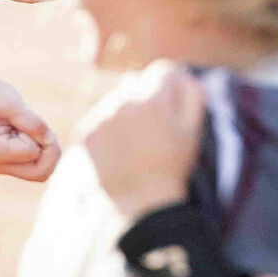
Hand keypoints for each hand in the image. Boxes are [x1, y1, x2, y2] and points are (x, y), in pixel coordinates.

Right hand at [0, 70, 59, 180]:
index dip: (41, 136)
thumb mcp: (13, 104)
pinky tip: (28, 134)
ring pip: (40, 171)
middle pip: (40, 173)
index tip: (27, 119)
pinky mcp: (10, 163)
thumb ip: (33, 124)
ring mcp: (3, 166)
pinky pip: (36, 165)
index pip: (34, 153)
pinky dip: (40, 149)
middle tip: (41, 128)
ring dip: (45, 150)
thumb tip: (49, 142)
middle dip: (50, 150)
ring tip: (30, 129)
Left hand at [82, 62, 204, 219]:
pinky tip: (118, 152)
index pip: (164, 72)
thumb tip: (182, 74)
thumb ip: (192, 94)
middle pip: (137, 84)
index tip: (170, 112)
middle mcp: (123, 102)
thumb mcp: (192, 131)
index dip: (171, 90)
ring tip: (134, 147)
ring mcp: (100, 117)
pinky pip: (99, 118)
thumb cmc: (171, 167)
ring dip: (125, 115)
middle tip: (152, 134)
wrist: (140, 204)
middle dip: (146, 101)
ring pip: (116, 101)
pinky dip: (107, 130)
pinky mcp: (84, 133)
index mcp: (153, 99)